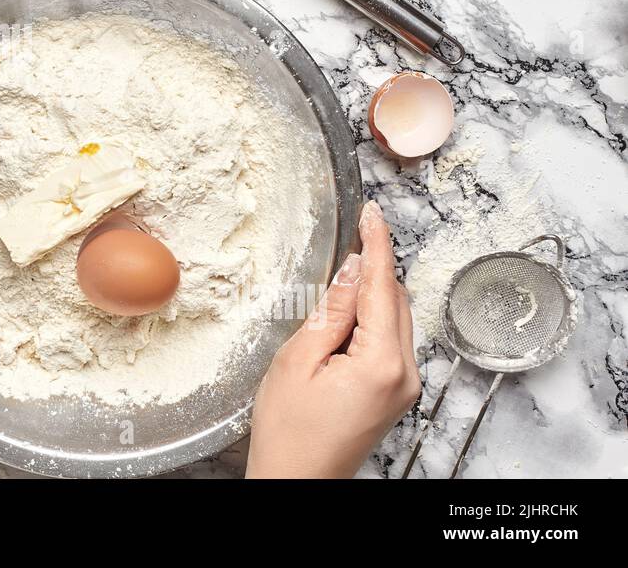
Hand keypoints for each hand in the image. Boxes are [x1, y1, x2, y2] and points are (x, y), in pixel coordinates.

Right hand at [245, 200, 420, 478]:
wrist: (297, 481)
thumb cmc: (288, 432)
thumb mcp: (297, 361)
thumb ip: (330, 312)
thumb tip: (351, 271)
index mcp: (381, 363)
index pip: (383, 288)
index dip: (377, 245)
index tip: (372, 212)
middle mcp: (405, 374)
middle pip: (397, 301)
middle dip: (374, 267)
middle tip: (352, 234)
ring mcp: (404, 386)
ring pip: (396, 320)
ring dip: (372, 293)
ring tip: (341, 276)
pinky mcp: (396, 393)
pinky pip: (391, 341)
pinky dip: (373, 318)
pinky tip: (347, 313)